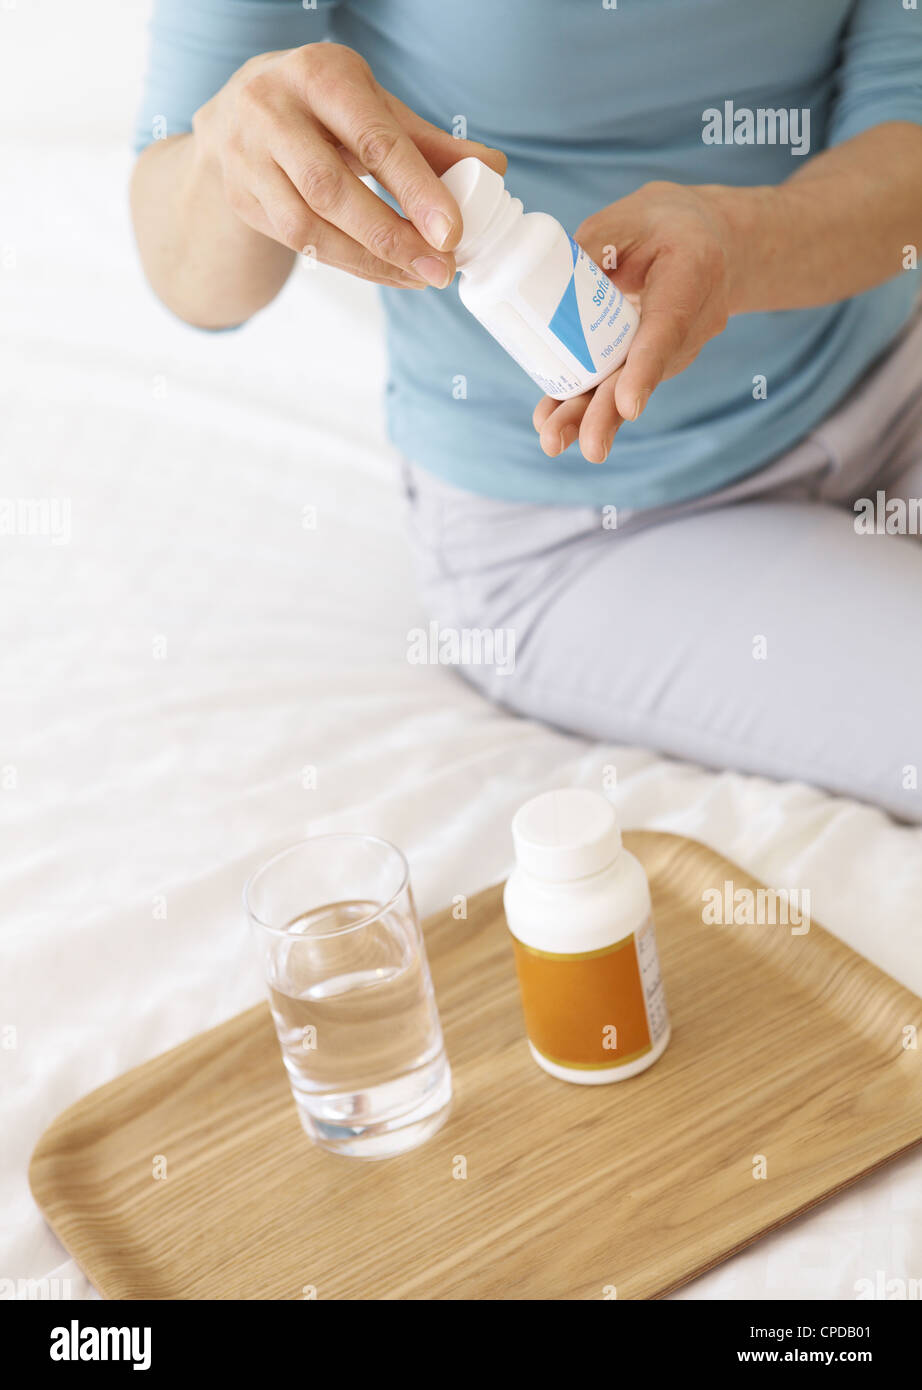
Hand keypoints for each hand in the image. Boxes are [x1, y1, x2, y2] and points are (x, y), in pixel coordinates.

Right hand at [193, 43, 506, 288]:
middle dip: (391, 236)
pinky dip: (349, 264)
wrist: (237, 117)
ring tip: (418, 276)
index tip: (452, 233)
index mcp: (318, 75)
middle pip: (332, 189)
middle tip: (440, 269)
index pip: (373, 140)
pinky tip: (386, 272)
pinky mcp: (242, 198)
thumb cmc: (322, 109)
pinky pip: (299, 245)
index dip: (416, 189)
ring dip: (369, 260)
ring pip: (308, 226)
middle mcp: (272, 110)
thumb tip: (494, 169)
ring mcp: (248, 157)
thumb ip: (428, 142)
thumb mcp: (373, 109)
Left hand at [533, 182, 735, 462]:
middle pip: (644, 374)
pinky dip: (585, 405)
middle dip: (610, 413)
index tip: (627, 405)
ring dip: (589, 417)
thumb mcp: (631, 216)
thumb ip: (593, 246)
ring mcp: (668, 350)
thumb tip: (549, 287)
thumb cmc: (665, 225)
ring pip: (625, 386)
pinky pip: (615, 384)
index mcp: (692, 275)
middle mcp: (687, 324)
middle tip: (588, 447)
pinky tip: (554, 426)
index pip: (667, 328)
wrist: (708, 243)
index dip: (645, 368)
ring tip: (552, 441)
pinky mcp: (645, 361)